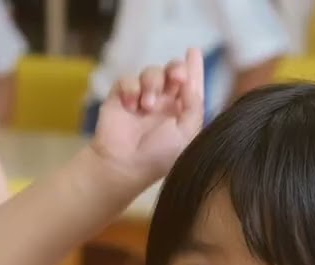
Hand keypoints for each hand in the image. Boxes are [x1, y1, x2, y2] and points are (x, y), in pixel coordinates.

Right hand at [90, 48, 205, 185]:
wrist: (123, 164)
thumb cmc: (157, 155)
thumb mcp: (187, 134)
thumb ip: (194, 106)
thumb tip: (189, 84)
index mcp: (180, 111)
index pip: (189, 85)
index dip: (193, 67)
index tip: (193, 51)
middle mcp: (162, 102)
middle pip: (171, 71)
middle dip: (176, 69)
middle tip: (176, 78)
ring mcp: (141, 98)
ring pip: (151, 72)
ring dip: (152, 84)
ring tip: (146, 106)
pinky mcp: (120, 97)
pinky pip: (128, 79)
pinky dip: (131, 88)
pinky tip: (131, 105)